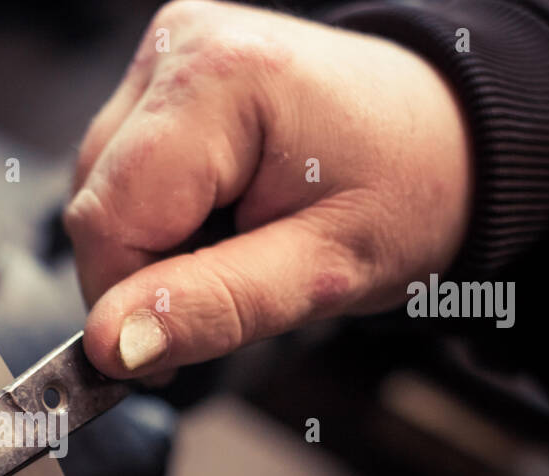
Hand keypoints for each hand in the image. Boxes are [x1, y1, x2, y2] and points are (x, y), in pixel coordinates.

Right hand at [66, 0, 471, 377]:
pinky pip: (120, 170)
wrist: (450, 139)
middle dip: (145, 272)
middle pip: (98, 201)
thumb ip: (215, 306)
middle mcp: (182, 45)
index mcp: (222, 79)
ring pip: (101, 190)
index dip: (126, 299)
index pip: (109, 218)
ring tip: (235, 246)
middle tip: (229, 291)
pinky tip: (218, 216)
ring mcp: (171, 51)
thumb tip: (113, 345)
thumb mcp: (324, 272)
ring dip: (152, 246)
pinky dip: (158, 216)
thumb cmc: (410, 190)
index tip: (164, 357)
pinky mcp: (168, 73)